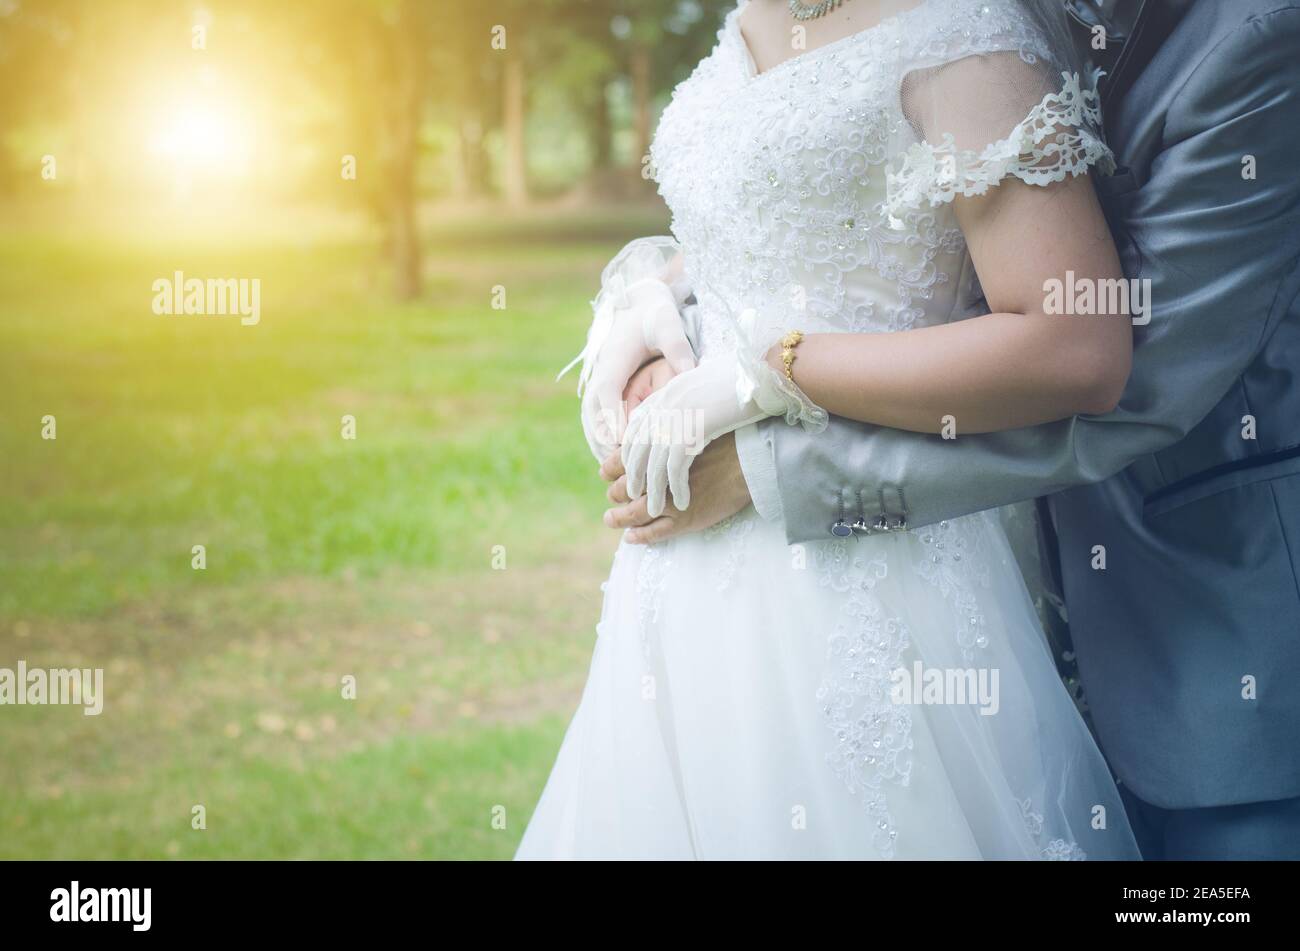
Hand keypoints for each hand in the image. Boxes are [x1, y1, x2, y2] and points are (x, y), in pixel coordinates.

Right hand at [581, 279, 696, 458]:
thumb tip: (690, 374)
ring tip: (614, 468)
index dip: (613, 418)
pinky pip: (596, 417)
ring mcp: (598, 381)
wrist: (639, 303)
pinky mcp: (603, 388)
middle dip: (603, 440)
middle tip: (619, 465)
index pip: (607, 393)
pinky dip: (601, 437)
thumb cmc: (656, 315)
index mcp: (614, 359)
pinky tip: (614, 456)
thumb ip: (678, 350)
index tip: (623, 441)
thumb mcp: (669, 327)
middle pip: (593, 413)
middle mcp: (601, 372)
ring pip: (590, 419)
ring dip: (599, 443)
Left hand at [621, 352, 779, 515]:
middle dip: (635, 473)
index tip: (633, 468)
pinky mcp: (691, 432)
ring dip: (654, 490)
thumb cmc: (744, 377)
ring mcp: (676, 418)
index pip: (636, 425)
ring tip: (655, 509)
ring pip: (654, 463)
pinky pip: (675, 469)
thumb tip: (689, 410)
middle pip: (638, 447)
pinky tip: (682, 502)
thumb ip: (691, 397)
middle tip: (634, 495)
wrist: (762, 373)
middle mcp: (665, 404)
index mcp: (667, 392)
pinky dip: (677, 489)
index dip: (631, 449)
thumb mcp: (708, 382)